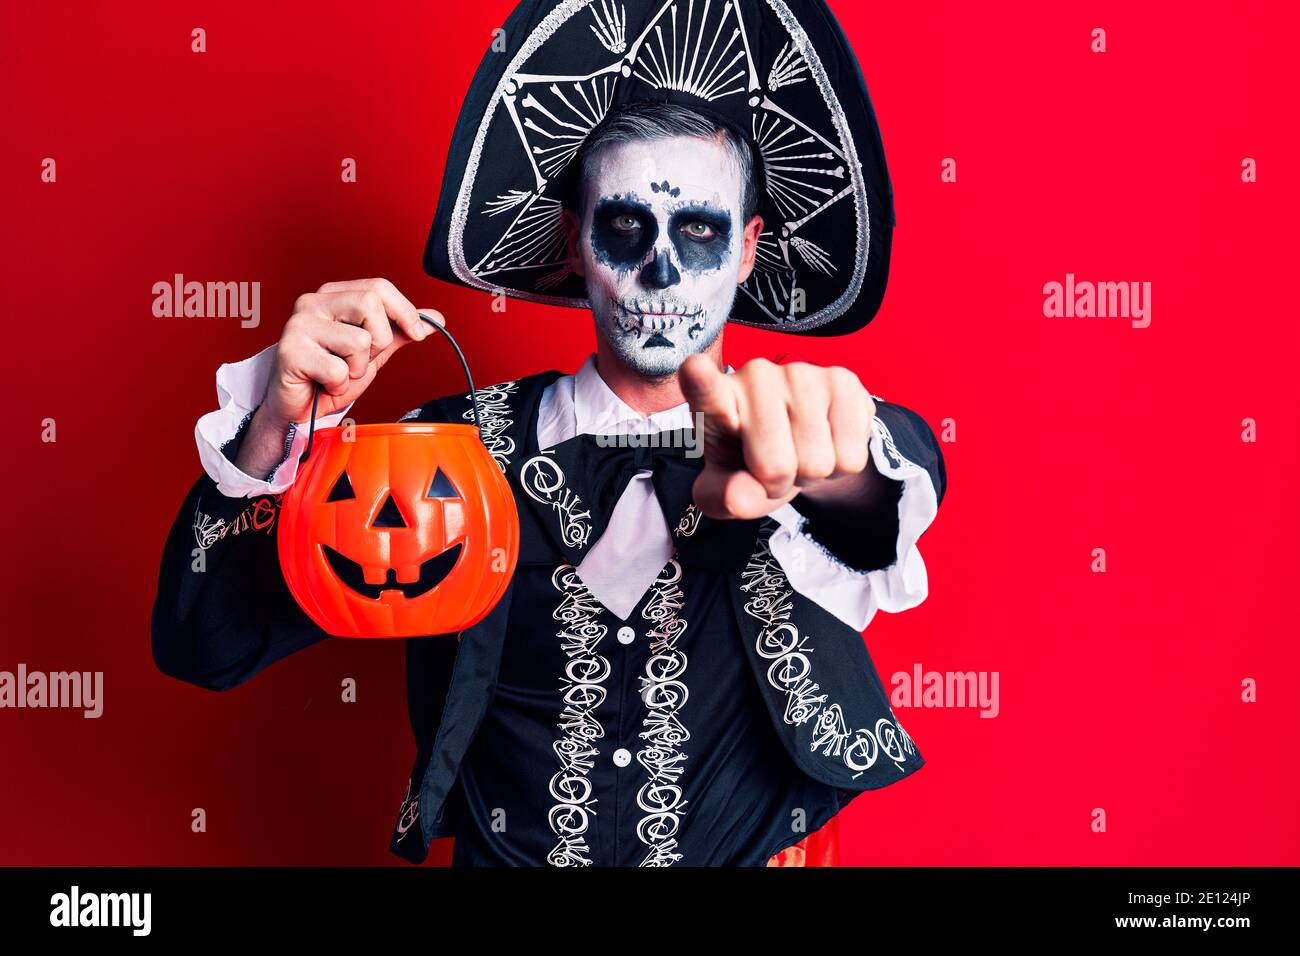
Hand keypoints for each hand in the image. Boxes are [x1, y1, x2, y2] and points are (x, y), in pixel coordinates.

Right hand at [233, 278, 443, 479]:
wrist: (299, 408)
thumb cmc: (330, 376)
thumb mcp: (373, 352)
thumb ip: (400, 332)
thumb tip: (436, 318)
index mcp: (333, 296)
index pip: (379, 287)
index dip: (405, 311)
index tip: (416, 333)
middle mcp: (313, 303)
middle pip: (371, 304)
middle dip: (379, 342)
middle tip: (360, 360)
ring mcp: (299, 325)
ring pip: (360, 340)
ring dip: (357, 368)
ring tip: (338, 373)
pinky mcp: (291, 351)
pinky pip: (339, 369)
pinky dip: (339, 385)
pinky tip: (324, 383)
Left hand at [679, 354, 877, 519]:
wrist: (798, 445)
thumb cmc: (751, 463)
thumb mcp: (725, 489)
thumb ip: (722, 497)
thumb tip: (739, 498)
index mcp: (714, 401)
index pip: (705, 390)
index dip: (701, 381)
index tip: (695, 369)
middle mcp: (755, 376)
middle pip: (775, 465)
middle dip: (780, 482)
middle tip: (776, 465)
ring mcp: (800, 373)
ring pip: (817, 462)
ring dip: (813, 473)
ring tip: (800, 451)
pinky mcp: (843, 381)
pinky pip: (852, 455)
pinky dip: (842, 465)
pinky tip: (828, 441)